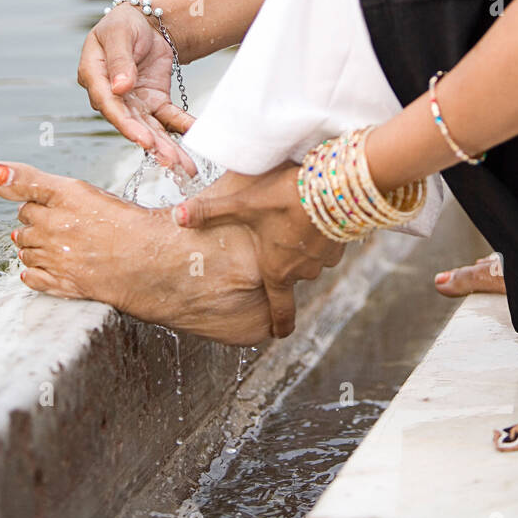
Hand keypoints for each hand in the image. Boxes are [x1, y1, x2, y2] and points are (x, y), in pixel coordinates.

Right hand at [77, 5, 196, 174]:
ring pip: (150, 128)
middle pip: (131, 124)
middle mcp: (112, 96)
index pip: (109, 105)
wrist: (145, 21)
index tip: (144, 140)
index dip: (126, 125)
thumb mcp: (119, 33)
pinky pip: (168, 118)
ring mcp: (133, 102)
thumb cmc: (124, 24)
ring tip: (184, 166)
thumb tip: (120, 88)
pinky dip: (182, 126)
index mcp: (94, 77)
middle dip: (152, 145)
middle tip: (171, 163)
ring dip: (167, 147)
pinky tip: (196, 135)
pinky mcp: (153, 101)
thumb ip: (119, 59)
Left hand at [173, 165, 344, 336]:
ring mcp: (324, 257)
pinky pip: (327, 243)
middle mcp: (302, 270)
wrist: (335, 182)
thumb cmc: (287, 197)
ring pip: (309, 257)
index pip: (281, 309)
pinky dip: (320, 232)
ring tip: (294, 219)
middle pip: (291, 274)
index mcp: (277, 270)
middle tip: (277, 237)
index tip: (279, 334)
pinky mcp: (341, 239)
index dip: (280, 325)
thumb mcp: (243, 203)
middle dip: (284, 261)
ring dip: (302, 244)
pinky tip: (313, 211)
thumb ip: (211, 211)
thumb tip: (177, 216)